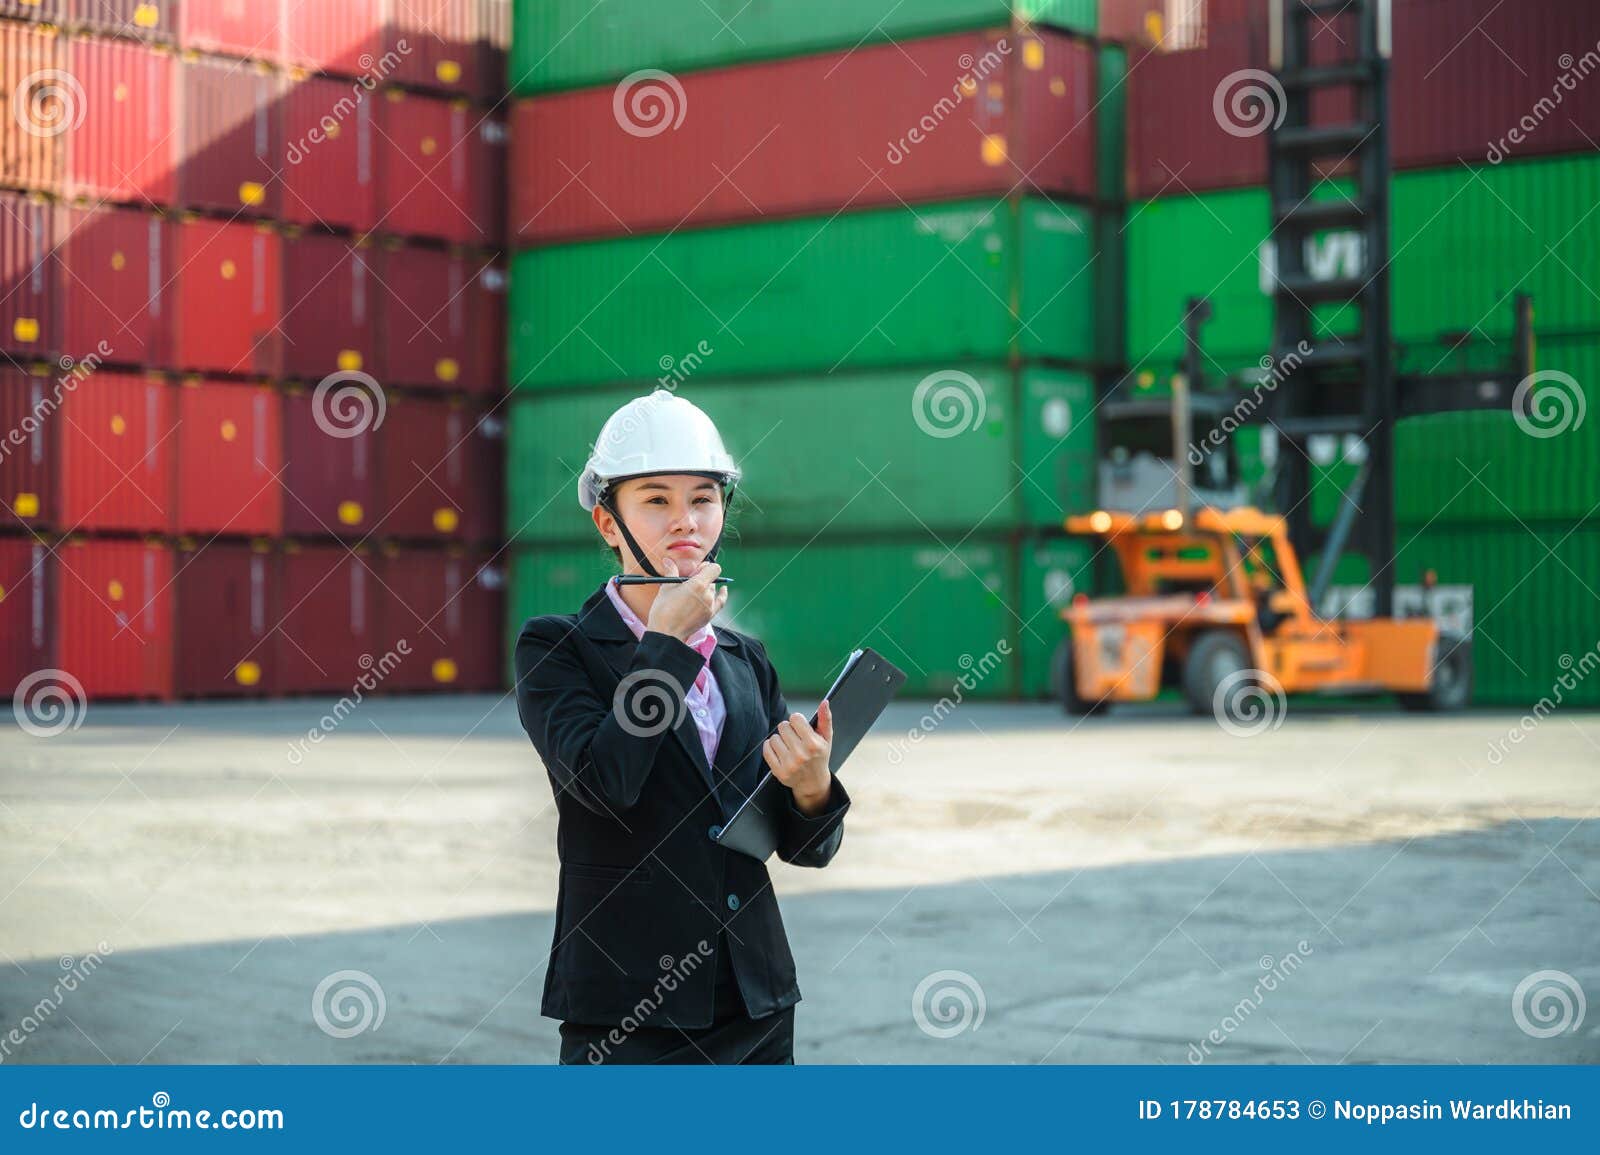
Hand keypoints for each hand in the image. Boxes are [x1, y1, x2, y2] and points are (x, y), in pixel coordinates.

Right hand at [644, 556, 726, 641]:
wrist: (666, 633)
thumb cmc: (664, 610)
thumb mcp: (666, 587)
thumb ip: (672, 571)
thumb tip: (668, 560)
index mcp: (698, 584)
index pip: (714, 568)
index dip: (706, 567)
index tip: (696, 570)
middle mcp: (708, 594)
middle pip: (712, 579)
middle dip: (703, 577)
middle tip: (689, 581)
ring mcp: (710, 606)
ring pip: (713, 590)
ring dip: (706, 587)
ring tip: (692, 591)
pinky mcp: (710, 615)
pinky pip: (721, 602)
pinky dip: (722, 595)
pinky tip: (723, 590)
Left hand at [763, 699, 832, 814]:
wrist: (813, 782)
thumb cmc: (819, 756)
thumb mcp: (826, 738)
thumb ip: (825, 719)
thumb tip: (824, 702)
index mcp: (813, 744)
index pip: (795, 718)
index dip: (797, 721)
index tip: (801, 727)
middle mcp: (801, 755)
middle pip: (783, 726)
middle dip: (788, 729)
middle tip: (795, 738)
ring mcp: (789, 764)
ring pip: (774, 737)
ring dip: (780, 739)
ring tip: (788, 746)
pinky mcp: (778, 771)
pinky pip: (766, 749)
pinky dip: (770, 747)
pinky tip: (780, 751)